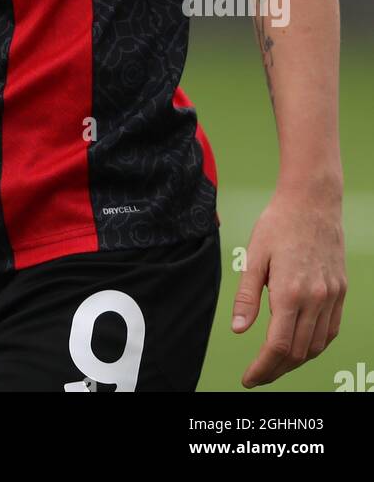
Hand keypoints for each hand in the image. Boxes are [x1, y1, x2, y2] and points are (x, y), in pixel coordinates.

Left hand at [231, 186, 345, 387]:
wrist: (312, 201)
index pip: (277, 347)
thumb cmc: (278, 224)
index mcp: (290, 292)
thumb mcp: (254, 256)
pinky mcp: (340, 291)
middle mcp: (315, 299)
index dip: (262, 368)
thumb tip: (238, 330)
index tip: (248, 378)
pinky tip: (300, 345)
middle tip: (257, 375)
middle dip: (276, 370)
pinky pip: (330, 330)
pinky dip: (315, 345)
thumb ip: (247, 295)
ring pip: (316, 346)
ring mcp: (332, 296)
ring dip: (295, 361)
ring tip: (275, 364)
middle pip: (297, 353)